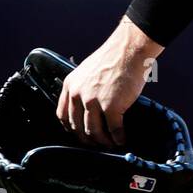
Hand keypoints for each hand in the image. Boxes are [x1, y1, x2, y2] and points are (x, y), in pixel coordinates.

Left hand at [57, 16, 164, 147]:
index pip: (62, 115)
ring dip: (103, 141)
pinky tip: (122, 139)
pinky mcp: (111, 106)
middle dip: (87, 139)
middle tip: (96, 143)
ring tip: (110, 144)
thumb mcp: (88, 70)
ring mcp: (93, 101)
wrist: (129, 49)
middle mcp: (78, 94)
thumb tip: (88, 106)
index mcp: (70, 85)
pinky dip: (118, 138)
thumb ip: (83, 87)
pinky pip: (113, 129)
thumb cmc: (113, 57)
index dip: (70, 128)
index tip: (79, 134)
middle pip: (77, 127)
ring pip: (94, 132)